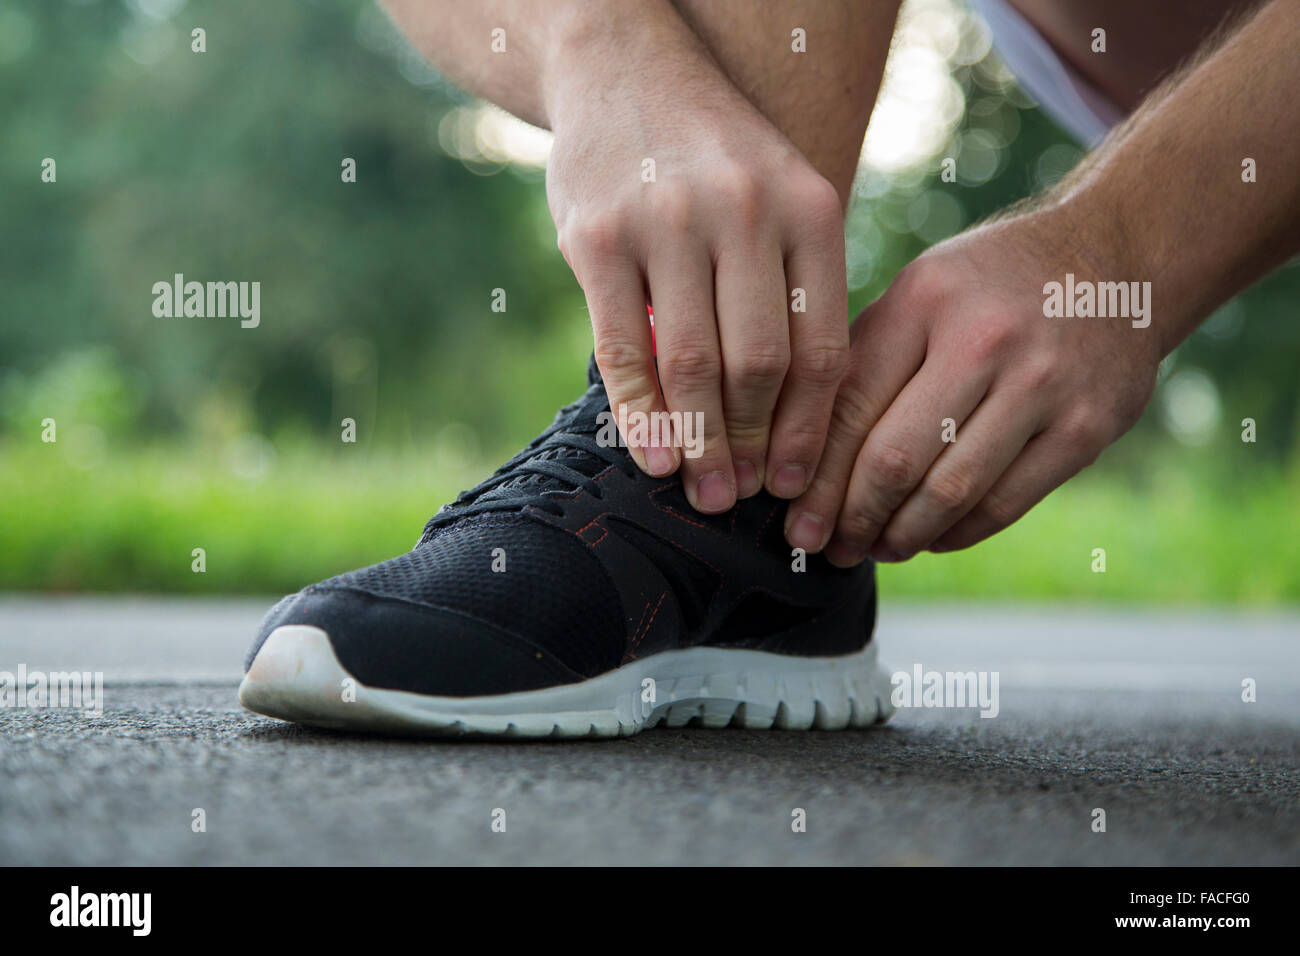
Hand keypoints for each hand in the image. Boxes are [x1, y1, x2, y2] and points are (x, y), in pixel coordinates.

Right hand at [545, 30, 847, 512]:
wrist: (623, 66)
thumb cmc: (711, 155)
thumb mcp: (778, 197)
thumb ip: (792, 287)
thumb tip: (793, 417)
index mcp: (809, 209)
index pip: (822, 346)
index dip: (811, 429)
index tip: (796, 482)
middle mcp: (744, 211)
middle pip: (760, 364)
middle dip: (753, 446)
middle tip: (743, 500)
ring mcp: (668, 221)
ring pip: (693, 363)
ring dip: (698, 443)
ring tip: (702, 491)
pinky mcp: (597, 236)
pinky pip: (622, 346)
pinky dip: (639, 412)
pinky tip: (650, 454)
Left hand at [785, 206, 1162, 562]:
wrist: (1117, 261)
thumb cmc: (988, 287)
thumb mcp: (919, 292)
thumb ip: (864, 360)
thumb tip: (800, 454)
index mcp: (925, 301)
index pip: (850, 407)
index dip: (815, 476)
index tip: (793, 518)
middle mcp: (985, 340)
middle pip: (895, 458)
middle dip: (850, 516)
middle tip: (825, 547)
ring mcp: (1042, 385)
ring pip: (950, 492)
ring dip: (900, 535)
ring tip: (872, 549)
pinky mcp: (1086, 428)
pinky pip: (1004, 504)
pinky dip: (957, 533)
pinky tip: (929, 538)